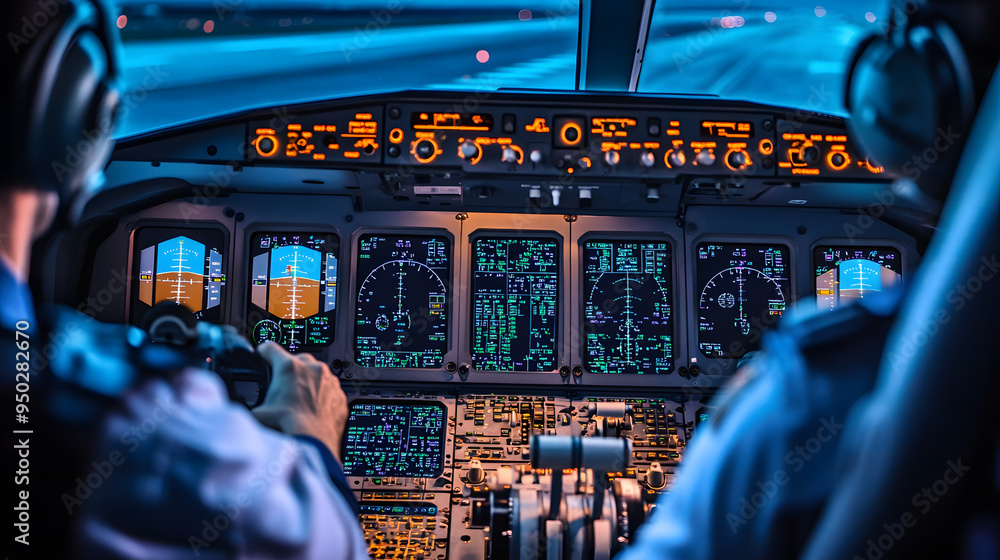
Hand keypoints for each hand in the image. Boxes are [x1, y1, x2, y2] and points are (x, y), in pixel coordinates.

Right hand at [252, 342, 347, 460]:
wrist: (314, 446)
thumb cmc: (288, 430)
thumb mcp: (256, 416)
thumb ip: (246, 407)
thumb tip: (235, 411)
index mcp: (289, 368)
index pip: (270, 348)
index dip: (263, 352)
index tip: (262, 354)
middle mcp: (312, 370)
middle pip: (297, 359)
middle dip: (290, 369)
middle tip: (282, 386)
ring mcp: (330, 382)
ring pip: (317, 373)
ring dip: (308, 382)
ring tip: (298, 401)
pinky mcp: (340, 397)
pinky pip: (330, 390)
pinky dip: (323, 396)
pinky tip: (312, 410)